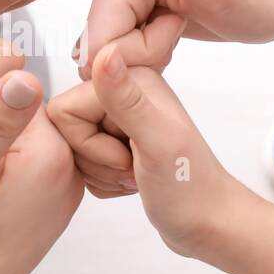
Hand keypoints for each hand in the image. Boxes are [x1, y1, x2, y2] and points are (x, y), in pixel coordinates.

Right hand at [76, 0, 273, 76]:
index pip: (103, 36)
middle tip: (178, 30)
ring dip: (145, 57)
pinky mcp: (135, 12)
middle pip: (104, 46)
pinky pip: (122, 53)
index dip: (138, 50)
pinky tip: (170, 38)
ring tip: (176, 32)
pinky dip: (146, 56)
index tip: (175, 29)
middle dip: (141, 54)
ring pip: (111, 54)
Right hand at [88, 44, 241, 258]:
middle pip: (67, 130)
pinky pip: (84, 164)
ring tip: (136, 175)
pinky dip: (104, 182)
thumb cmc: (190, 187)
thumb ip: (126, 98)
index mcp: (130, 79)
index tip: (126, 153)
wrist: (209, 221)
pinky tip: (133, 182)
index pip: (65, 109)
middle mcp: (123, 93)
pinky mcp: (116, 143)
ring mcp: (119, 120)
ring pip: (74, 149)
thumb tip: (105, 51)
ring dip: (101, 173)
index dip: (88, 142)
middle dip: (96, 160)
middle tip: (133, 167)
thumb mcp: (158, 141)